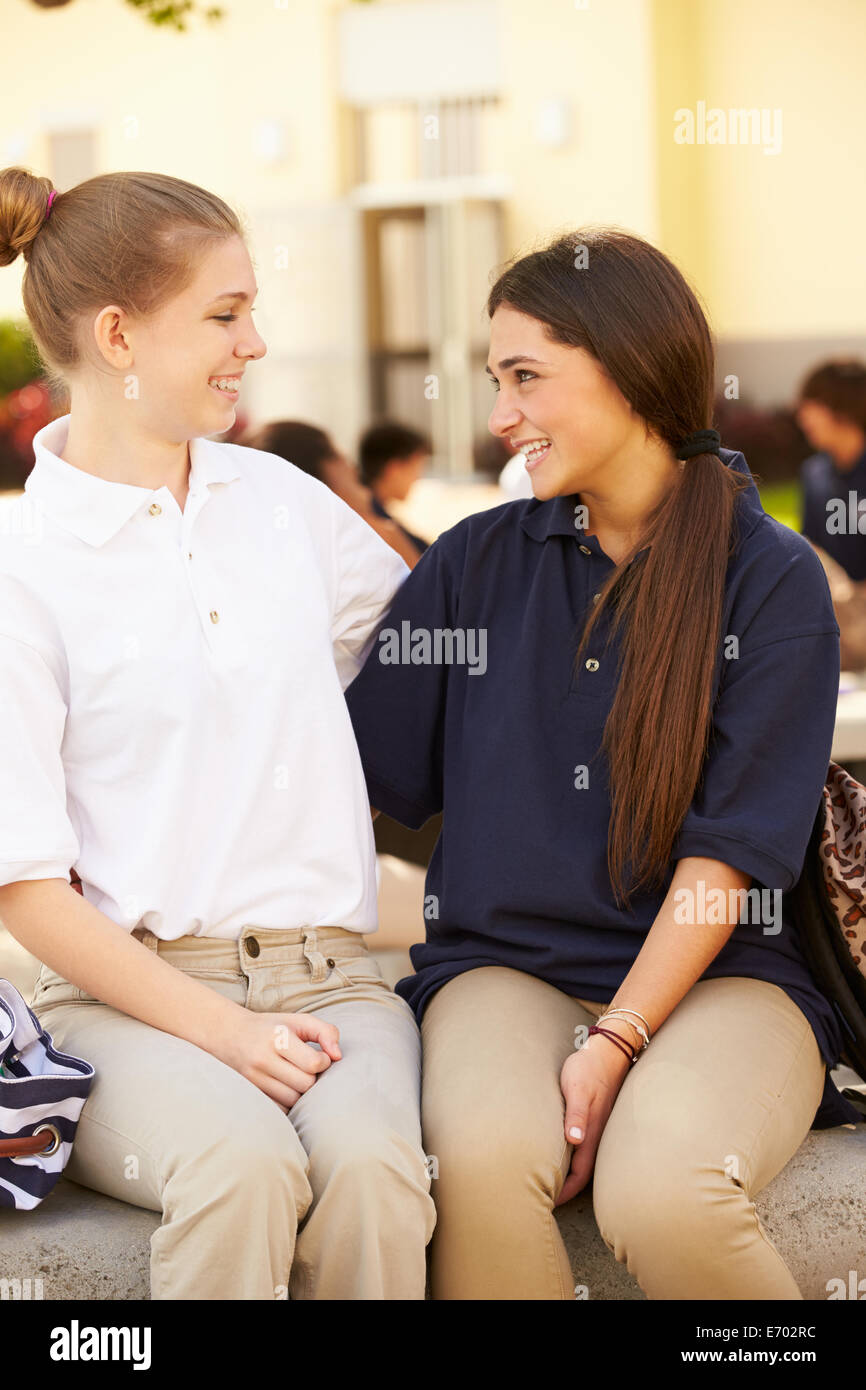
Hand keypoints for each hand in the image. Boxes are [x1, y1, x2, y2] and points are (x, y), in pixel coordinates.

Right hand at [212, 1009, 341, 1112]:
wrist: (231, 1035)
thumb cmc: (273, 1028)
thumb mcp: (300, 1021)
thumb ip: (325, 1032)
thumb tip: (338, 1056)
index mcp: (277, 1037)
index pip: (313, 1063)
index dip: (324, 1061)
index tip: (320, 1056)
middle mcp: (263, 1059)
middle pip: (305, 1084)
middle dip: (313, 1077)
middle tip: (309, 1068)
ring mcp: (254, 1079)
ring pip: (294, 1100)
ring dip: (301, 1091)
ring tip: (297, 1076)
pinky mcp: (251, 1093)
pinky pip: (280, 1109)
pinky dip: (288, 1101)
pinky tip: (286, 1086)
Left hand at [555, 1029, 632, 1204]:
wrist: (608, 1050)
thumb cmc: (588, 1068)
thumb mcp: (577, 1089)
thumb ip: (576, 1115)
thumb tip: (575, 1140)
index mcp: (592, 1133)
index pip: (579, 1175)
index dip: (565, 1191)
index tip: (550, 1202)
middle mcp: (597, 1135)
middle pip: (583, 1172)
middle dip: (567, 1188)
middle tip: (547, 1198)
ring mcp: (598, 1127)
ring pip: (585, 1160)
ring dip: (571, 1174)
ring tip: (552, 1182)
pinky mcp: (596, 1117)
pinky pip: (585, 1145)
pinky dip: (574, 1157)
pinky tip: (564, 1153)